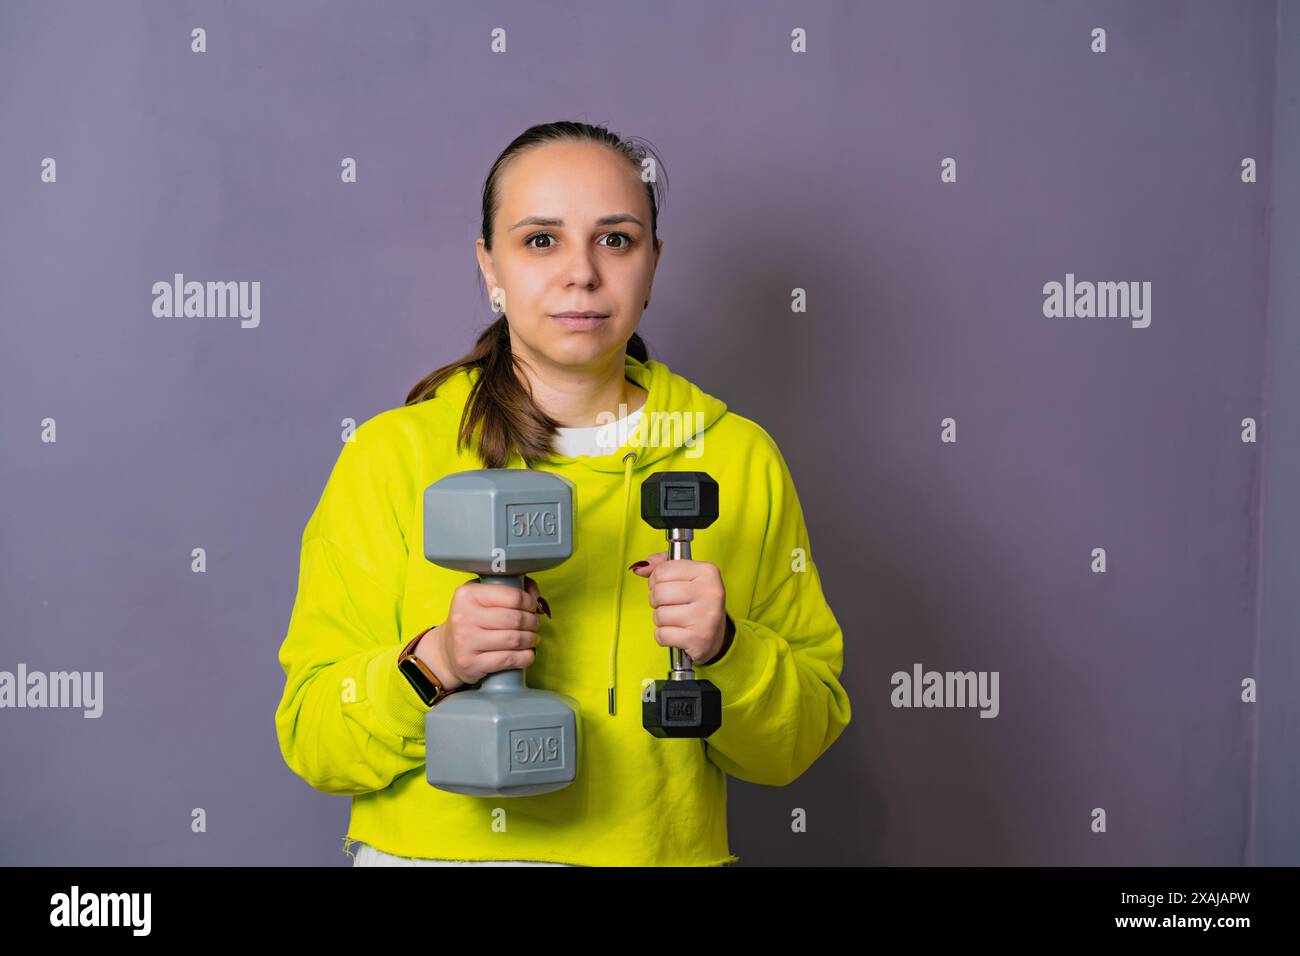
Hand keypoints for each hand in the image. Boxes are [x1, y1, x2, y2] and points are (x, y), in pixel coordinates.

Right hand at [417, 576, 549, 691]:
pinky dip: (525, 657)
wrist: (446, 652)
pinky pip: (509, 660)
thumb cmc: (471, 621)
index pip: (512, 596)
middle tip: (534, 625)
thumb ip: (510, 589)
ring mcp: (466, 642)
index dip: (529, 602)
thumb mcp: (482, 597)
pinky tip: (527, 653)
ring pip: (514, 639)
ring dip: (531, 639)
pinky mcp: (471, 663)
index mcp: (468, 595)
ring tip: (532, 638)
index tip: (532, 607)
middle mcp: (464, 617)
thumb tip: (537, 597)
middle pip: (515, 618)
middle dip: (532, 622)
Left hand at [629, 552, 728, 664]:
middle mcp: (710, 592)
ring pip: (659, 615)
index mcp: (707, 572)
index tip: (667, 586)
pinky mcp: (698, 639)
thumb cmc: (696, 601)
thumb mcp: (684, 576)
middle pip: (659, 593)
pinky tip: (677, 633)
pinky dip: (664, 636)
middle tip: (670, 604)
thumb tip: (639, 568)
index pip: (662, 571)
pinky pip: (662, 635)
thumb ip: (660, 565)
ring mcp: (706, 617)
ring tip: (675, 619)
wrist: (716, 635)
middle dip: (656, 600)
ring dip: (660, 620)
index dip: (656, 580)